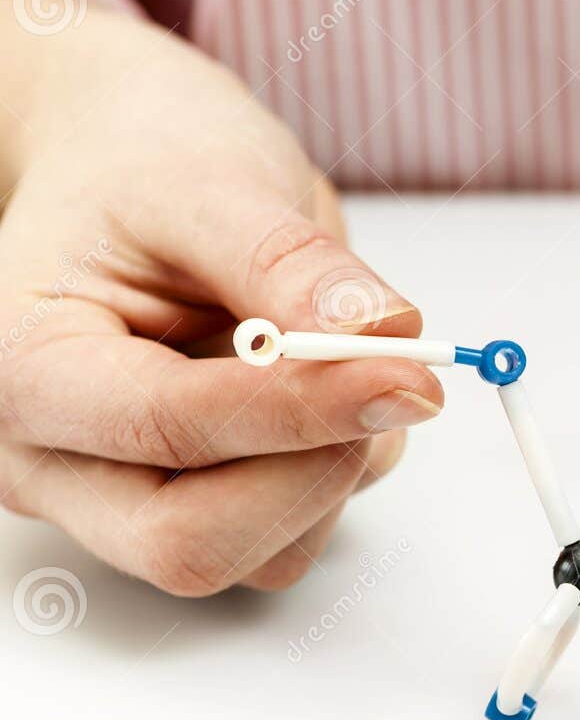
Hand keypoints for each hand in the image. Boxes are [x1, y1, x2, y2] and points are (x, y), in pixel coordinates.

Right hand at [0, 1, 442, 594]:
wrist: (132, 166)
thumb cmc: (142, 165)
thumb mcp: (213, 181)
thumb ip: (291, 264)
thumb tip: (383, 335)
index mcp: (25, 368)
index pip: (166, 428)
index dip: (299, 409)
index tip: (401, 374)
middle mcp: (57, 461)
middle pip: (192, 546)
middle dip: (312, 471)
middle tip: (386, 378)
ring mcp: (126, 501)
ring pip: (264, 554)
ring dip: (339, 467)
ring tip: (334, 353)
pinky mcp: (202, 512)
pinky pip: (298, 537)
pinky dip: (343, 468)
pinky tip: (322, 386)